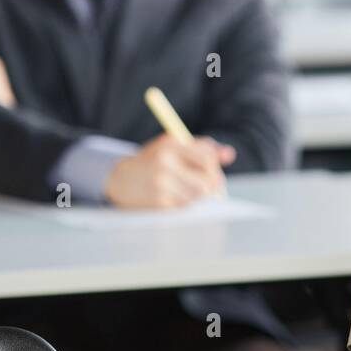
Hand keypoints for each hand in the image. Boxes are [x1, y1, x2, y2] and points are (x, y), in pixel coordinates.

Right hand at [104, 133, 236, 208]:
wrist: (120, 179)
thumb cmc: (155, 160)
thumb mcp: (174, 146)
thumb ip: (203, 148)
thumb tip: (230, 154)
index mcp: (171, 144)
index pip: (208, 158)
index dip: (216, 170)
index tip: (215, 177)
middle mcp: (165, 162)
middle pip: (207, 181)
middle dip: (213, 188)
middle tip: (211, 191)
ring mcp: (160, 183)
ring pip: (198, 196)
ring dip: (200, 197)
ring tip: (191, 193)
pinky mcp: (157, 201)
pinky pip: (185, 206)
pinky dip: (187, 204)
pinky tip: (178, 199)